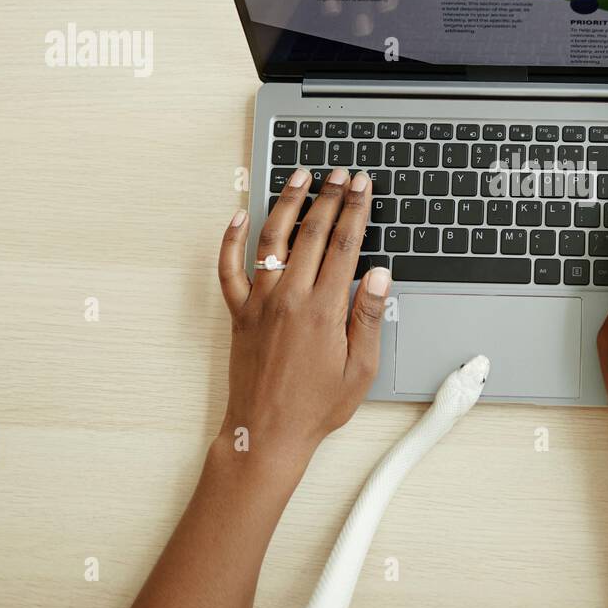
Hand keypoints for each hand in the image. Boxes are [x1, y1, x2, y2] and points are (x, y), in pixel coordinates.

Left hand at [217, 166, 390, 476]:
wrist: (266, 433)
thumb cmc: (316, 407)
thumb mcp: (360, 368)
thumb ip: (368, 317)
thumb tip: (378, 276)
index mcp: (323, 310)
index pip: (345, 244)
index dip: (356, 210)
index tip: (362, 186)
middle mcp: (289, 298)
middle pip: (313, 233)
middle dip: (330, 197)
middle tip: (341, 174)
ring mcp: (260, 302)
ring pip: (272, 239)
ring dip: (288, 204)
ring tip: (301, 177)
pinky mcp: (239, 313)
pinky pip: (229, 268)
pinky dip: (232, 239)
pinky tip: (240, 216)